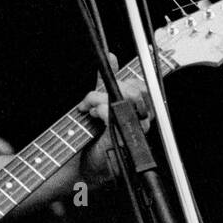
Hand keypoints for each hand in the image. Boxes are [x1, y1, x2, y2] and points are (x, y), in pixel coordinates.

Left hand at [76, 55, 152, 180]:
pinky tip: (93, 115)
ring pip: (126, 98)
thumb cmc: (91, 139)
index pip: (141, 86)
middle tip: (91, 100)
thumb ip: (105, 80)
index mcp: (138, 113)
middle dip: (111, 88)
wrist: (81, 166)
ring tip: (90, 109)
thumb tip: (112, 56)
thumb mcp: (97, 103)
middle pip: (136, 89)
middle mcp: (140, 122)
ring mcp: (132, 131)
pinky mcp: (121, 139)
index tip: (105, 84)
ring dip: (101, 99)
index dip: (125, 80)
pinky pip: (115, 112)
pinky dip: (100, 108)